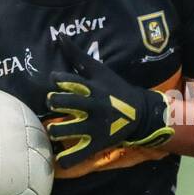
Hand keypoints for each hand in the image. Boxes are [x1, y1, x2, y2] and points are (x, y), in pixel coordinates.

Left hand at [46, 33, 172, 168]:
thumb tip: (59, 35)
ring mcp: (94, 126)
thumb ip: (76, 55)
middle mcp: (92, 106)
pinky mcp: (97, 144)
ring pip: (64, 130)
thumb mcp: (99, 70)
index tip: (55, 82)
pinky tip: (59, 157)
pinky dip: (65, 159)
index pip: (65, 80)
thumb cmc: (115, 88)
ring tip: (54, 129)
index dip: (55, 80)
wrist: (141, 113)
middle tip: (53, 104)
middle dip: (52, 102)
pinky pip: (76, 155)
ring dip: (54, 130)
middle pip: (61, 102)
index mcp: (91, 87)